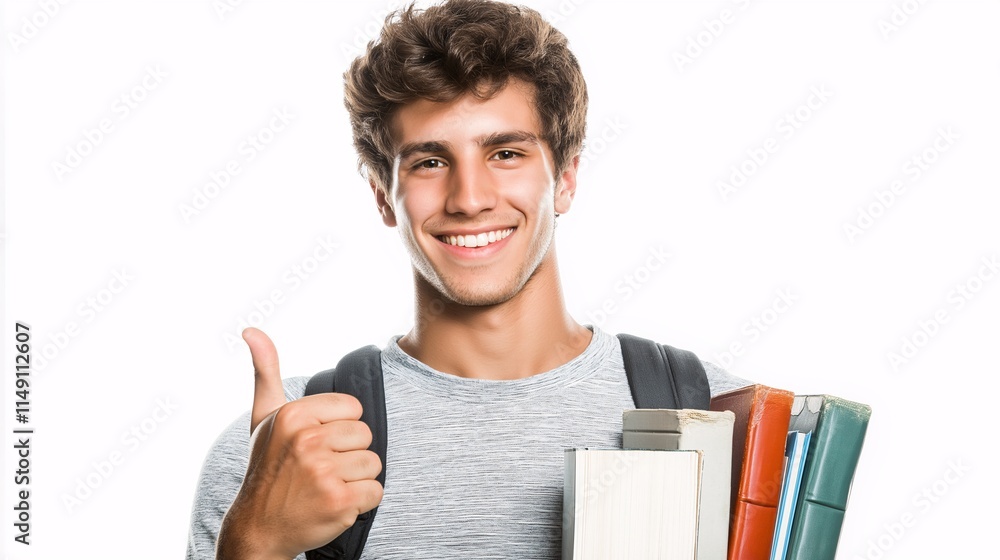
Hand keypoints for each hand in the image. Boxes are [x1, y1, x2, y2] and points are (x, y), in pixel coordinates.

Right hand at [216, 328, 383, 559]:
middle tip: (319, 469)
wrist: (258, 527)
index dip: (340, 429)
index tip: (315, 445)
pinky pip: (376, 491)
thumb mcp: (264, 417)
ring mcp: (323, 473)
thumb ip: (266, 371)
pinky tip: (334, 504)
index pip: (354, 409)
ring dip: (355, 479)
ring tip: (326, 486)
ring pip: (374, 464)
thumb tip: (250, 329)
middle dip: (349, 454)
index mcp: (294, 415)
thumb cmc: (267, 468)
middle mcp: (307, 441)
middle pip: (367, 436)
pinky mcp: (339, 502)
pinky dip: (361, 502)